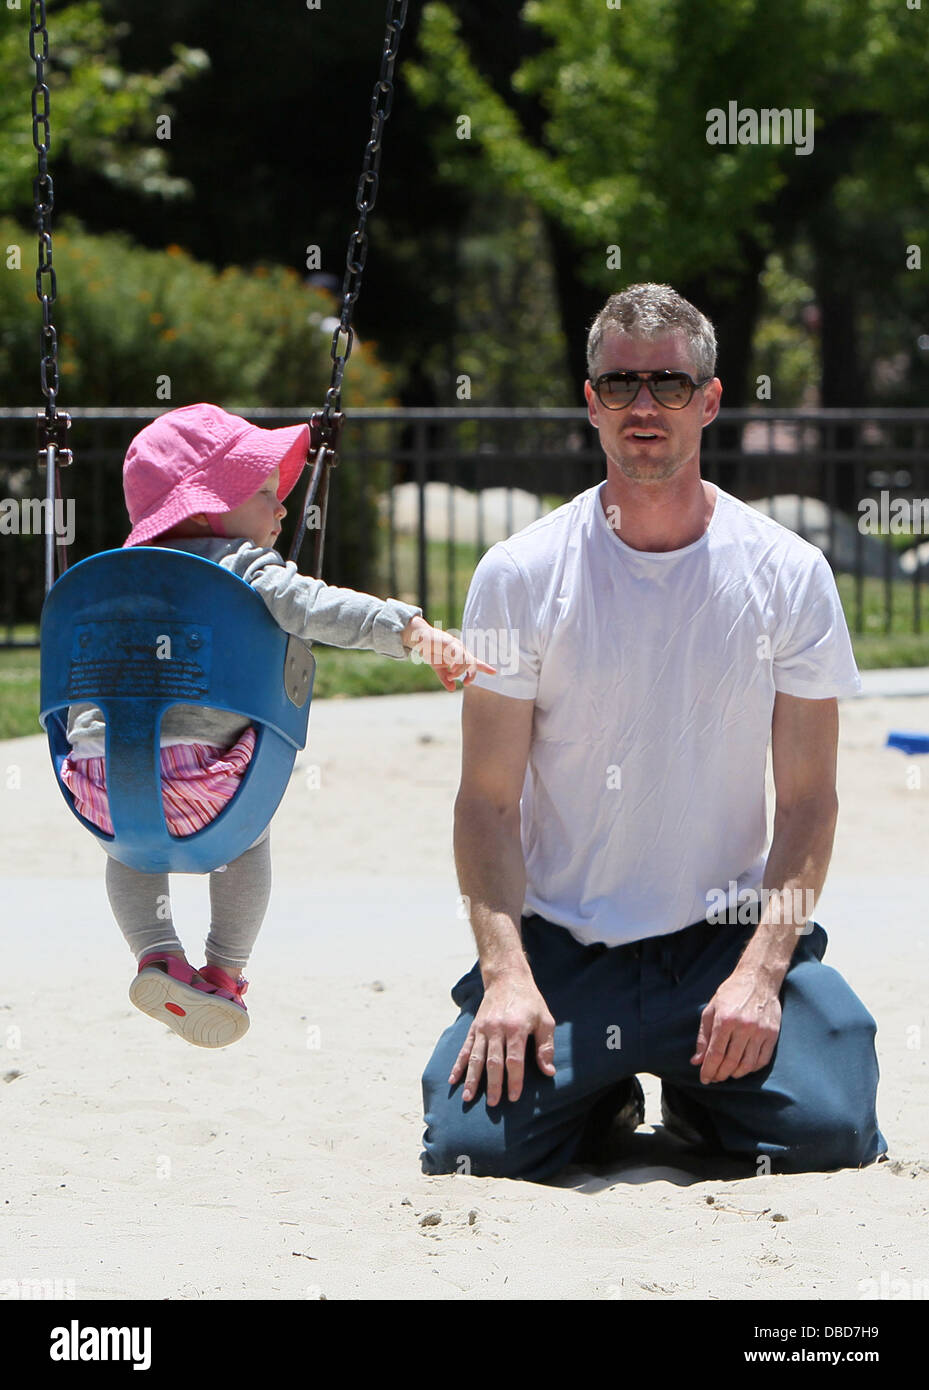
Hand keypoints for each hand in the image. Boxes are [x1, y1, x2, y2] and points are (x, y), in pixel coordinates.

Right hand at [403, 617, 495, 691]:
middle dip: (472, 674)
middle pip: (473, 663)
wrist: (420, 639)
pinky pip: (458, 654)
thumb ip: (446, 679)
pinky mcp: (450, 642)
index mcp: (460, 657)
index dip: (485, 667)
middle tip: (467, 683)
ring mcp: (456, 646)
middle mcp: (461, 651)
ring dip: (460, 671)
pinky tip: (451, 670)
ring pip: (466, 660)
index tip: (494, 672)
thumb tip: (453, 689)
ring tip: (450, 676)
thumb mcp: (439, 669)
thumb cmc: (431, 652)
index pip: (475, 662)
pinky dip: (456, 664)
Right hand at [448, 971, 556, 1105]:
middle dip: (493, 1085)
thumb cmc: (530, 1001)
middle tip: (493, 1104)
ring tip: (467, 1098)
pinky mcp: (474, 1028)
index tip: (514, 1097)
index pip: (513, 1060)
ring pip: (475, 1058)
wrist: (507, 978)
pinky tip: (453, 1080)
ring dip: (471, 1079)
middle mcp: (496, 1029)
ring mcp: (482, 1028)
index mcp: (516, 1027)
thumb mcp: (545, 1020)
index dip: (514, 1080)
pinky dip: (458, 1065)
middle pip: (493, 1062)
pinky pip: (464, 1049)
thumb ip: (546, 1047)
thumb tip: (548, 1072)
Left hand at [691, 969, 781, 1084]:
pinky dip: (751, 1069)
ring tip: (727, 1074)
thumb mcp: (711, 1010)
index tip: (704, 1079)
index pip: (715, 1053)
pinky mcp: (772, 1034)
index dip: (708, 1069)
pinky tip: (743, 1068)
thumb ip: (703, 1036)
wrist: (758, 979)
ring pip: (747, 1064)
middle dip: (720, 1074)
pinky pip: (762, 1060)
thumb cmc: (731, 993)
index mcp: (725, 1019)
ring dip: (735, 1074)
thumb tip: (696, 1060)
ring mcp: (760, 1031)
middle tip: (714, 1078)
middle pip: (730, 1061)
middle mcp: (744, 1027)